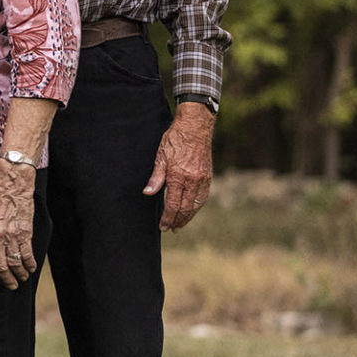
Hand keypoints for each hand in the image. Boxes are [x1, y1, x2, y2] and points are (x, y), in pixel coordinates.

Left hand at [0, 163, 36, 292]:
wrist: (11, 184)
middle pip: (1, 266)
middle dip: (6, 280)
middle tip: (11, 285)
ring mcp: (11, 235)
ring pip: (15, 263)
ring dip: (20, 274)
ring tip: (22, 278)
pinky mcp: (25, 232)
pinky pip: (27, 254)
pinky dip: (30, 264)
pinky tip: (31, 268)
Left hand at [145, 101, 214, 230]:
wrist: (195, 127)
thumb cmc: (174, 140)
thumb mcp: (160, 156)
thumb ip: (156, 178)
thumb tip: (147, 193)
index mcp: (179, 176)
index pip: (173, 205)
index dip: (167, 218)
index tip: (162, 226)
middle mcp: (193, 180)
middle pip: (185, 208)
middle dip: (177, 221)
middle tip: (170, 229)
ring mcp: (202, 179)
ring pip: (196, 205)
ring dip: (187, 217)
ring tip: (179, 224)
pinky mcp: (208, 177)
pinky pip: (202, 197)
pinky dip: (196, 207)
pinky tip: (190, 210)